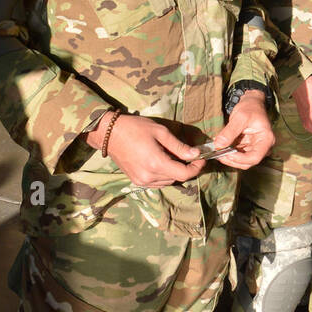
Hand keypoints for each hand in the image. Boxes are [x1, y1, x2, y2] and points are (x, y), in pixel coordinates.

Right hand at [87, 112, 204, 187]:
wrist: (109, 134)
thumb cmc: (135, 128)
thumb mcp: (160, 132)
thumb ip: (179, 146)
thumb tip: (195, 154)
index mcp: (156, 164)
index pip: (184, 174)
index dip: (196, 168)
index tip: (201, 158)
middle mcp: (149, 176)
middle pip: (177, 178)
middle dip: (186, 167)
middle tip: (189, 154)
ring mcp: (141, 181)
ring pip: (168, 181)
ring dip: (175, 172)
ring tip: (174, 156)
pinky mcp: (136, 181)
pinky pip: (157, 183)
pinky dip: (164, 175)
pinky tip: (162, 162)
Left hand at [212, 91, 274, 169]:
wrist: (252, 102)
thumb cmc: (250, 107)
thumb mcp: (240, 117)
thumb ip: (229, 132)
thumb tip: (218, 145)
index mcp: (266, 140)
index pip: (255, 157)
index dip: (240, 159)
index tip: (227, 154)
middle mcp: (263, 147)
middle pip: (248, 162)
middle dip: (232, 160)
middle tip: (218, 153)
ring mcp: (255, 147)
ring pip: (241, 161)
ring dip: (228, 157)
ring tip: (216, 149)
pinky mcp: (247, 147)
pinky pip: (237, 154)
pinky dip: (227, 152)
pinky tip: (219, 146)